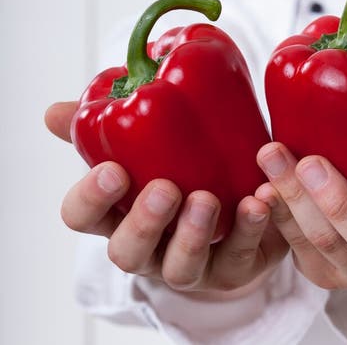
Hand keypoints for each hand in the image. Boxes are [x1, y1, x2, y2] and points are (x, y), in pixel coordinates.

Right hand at [45, 101, 287, 294]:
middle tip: (165, 189)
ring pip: (181, 268)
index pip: (84, 216)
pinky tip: (259, 199)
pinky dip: (250, 227)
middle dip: (145, 223)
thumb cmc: (179, 165)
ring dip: (194, 234)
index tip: (113, 168)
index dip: (92, 198)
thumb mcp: (142, 140)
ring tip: (209, 199)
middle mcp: (148, 246)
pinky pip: (240, 255)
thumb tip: (53, 112)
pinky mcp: (234, 266)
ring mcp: (190, 263)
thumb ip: (101, 122)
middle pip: (128, 252)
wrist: (241, 192)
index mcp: (118, 211)